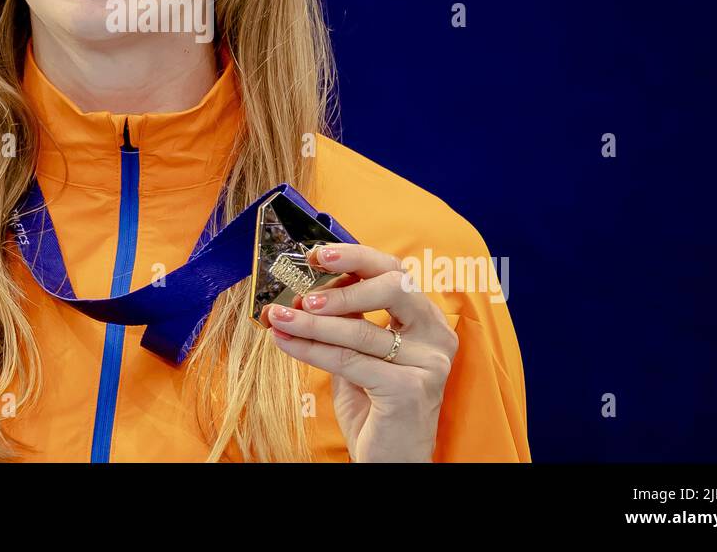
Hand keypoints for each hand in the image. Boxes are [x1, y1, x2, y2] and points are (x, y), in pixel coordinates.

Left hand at [259, 243, 457, 461]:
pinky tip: (285, 342)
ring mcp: (428, 363)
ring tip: (279, 316)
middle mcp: (436, 335)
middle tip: (303, 288)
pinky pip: (349, 360)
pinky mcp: (409, 389)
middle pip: (393, 286)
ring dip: (312, 322)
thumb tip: (304, 289)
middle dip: (344, 282)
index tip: (318, 255)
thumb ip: (347, 321)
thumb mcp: (362, 355)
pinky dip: (312, 350)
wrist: (391, 462)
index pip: (396, 272)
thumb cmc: (376, 407)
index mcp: (426, 320)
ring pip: (361, 329)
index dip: (357, 257)